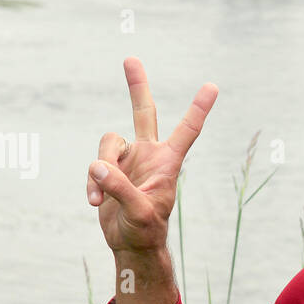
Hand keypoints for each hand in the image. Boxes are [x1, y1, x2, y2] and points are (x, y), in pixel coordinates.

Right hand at [87, 56, 218, 254]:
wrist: (131, 244)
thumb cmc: (145, 230)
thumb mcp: (138, 212)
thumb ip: (120, 188)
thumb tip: (98, 166)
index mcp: (167, 162)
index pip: (187, 130)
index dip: (199, 108)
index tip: (212, 86)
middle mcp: (149, 155)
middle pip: (144, 113)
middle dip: (136, 87)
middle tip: (130, 59)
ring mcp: (128, 160)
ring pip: (107, 143)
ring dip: (100, 170)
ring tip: (99, 198)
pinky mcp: (108, 169)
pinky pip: (94, 164)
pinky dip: (91, 183)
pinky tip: (94, 203)